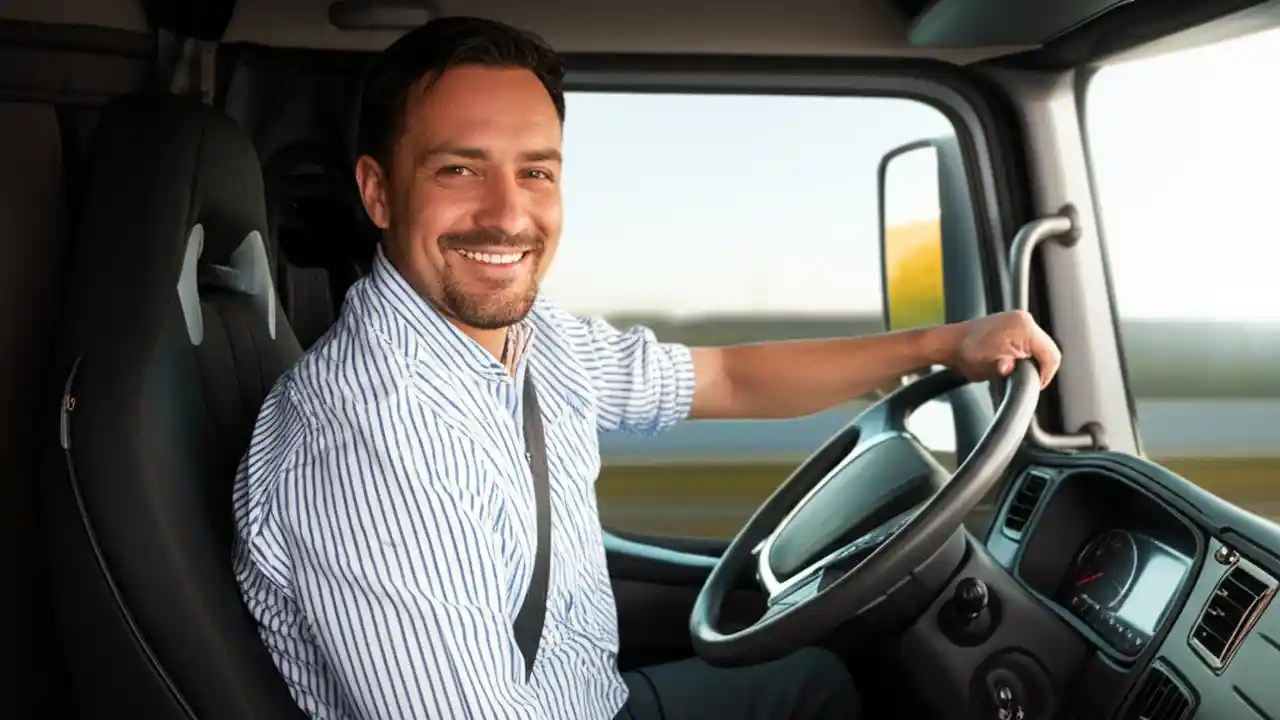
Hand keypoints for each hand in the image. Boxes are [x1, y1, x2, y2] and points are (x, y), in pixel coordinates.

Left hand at [942, 310, 1061, 388]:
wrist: (951, 343)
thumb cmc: (966, 354)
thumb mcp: (986, 367)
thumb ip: (1002, 368)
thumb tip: (1008, 367)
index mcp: (1023, 328)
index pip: (1051, 355)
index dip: (1046, 375)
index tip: (1036, 385)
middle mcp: (1024, 319)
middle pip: (1049, 350)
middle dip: (1042, 368)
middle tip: (1028, 382)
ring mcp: (1020, 319)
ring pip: (1041, 346)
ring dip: (1035, 361)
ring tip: (1020, 373)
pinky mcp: (1014, 322)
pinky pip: (1032, 341)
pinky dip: (1029, 354)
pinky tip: (1016, 362)